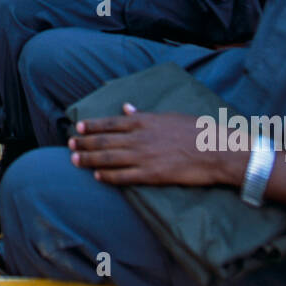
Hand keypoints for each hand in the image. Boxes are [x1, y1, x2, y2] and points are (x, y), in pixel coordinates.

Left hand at [70, 105, 240, 186]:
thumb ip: (145, 114)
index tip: (78, 128)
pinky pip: (123, 176)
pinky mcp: (151, 175)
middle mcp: (139, 138)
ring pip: (109, 158)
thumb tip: (126, 108)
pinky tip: (97, 177)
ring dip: (90, 160)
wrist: (215, 151)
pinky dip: (108, 176)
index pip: (110, 123)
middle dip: (84, 144)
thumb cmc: (196, 130)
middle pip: (104, 141)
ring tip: (75, 161)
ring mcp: (144, 157)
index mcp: (144, 121)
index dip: (92, 126)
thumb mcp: (169, 116)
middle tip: (70, 146)